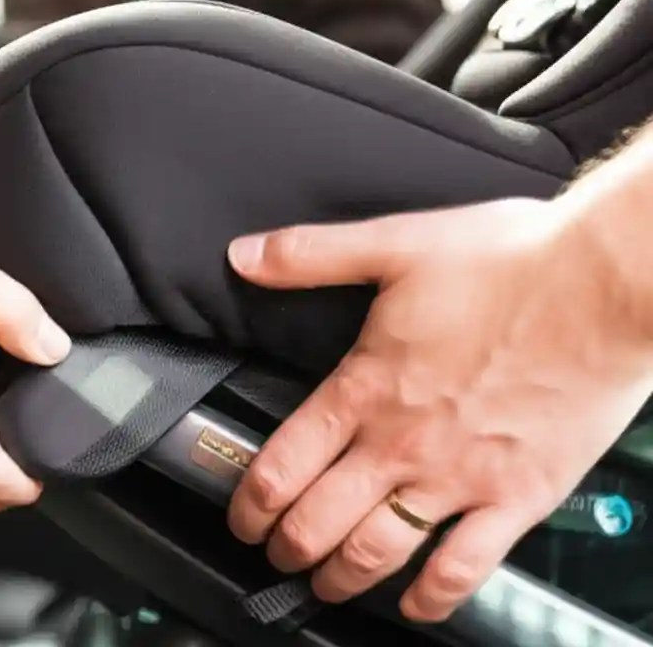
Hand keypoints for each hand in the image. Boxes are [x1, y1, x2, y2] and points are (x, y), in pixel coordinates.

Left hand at [225, 197, 652, 621]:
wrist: (608, 286)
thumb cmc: (512, 262)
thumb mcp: (395, 245)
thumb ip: (310, 256)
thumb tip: (244, 256)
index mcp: (365, 388)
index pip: (281, 465)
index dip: (249, 503)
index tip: (241, 517)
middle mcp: (402, 443)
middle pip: (319, 520)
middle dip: (286, 547)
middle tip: (274, 556)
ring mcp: (459, 477)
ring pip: (378, 551)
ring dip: (341, 577)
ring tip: (324, 586)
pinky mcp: (518, 497)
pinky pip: (466, 566)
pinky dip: (433, 596)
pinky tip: (415, 605)